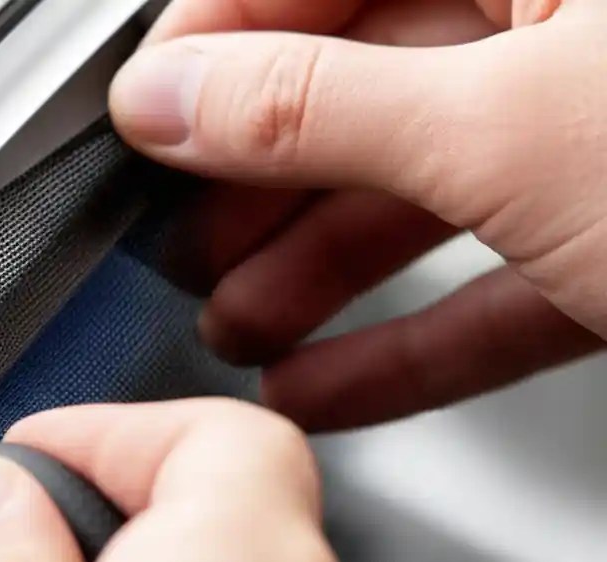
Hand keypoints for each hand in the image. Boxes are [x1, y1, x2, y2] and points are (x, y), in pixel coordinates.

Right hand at [110, 0, 605, 430]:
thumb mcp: (508, 125)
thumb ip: (317, 108)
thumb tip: (170, 100)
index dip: (209, 46)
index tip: (141, 121)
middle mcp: (558, 36)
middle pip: (356, 97)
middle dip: (253, 191)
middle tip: (182, 243)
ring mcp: (589, 145)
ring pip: (414, 203)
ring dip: (309, 279)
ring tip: (233, 329)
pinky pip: (484, 292)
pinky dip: (403, 345)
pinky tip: (326, 383)